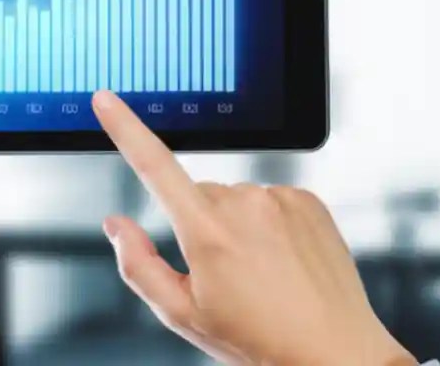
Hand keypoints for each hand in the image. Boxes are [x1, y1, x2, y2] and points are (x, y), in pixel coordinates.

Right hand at [92, 90, 413, 365]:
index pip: (153, 165)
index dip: (124, 128)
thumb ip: (139, 265)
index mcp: (207, 232)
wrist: (333, 354)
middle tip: (224, 276)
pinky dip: (270, 225)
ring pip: (235, 198)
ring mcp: (281, 198)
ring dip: (237, 226)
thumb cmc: (258, 342)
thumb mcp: (183, 315)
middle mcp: (245, 204)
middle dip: (199, 225)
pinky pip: (270, 201)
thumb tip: (116, 226)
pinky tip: (283, 262)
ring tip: (261, 274)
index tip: (106, 100)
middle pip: (198, 195)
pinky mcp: (308, 199)